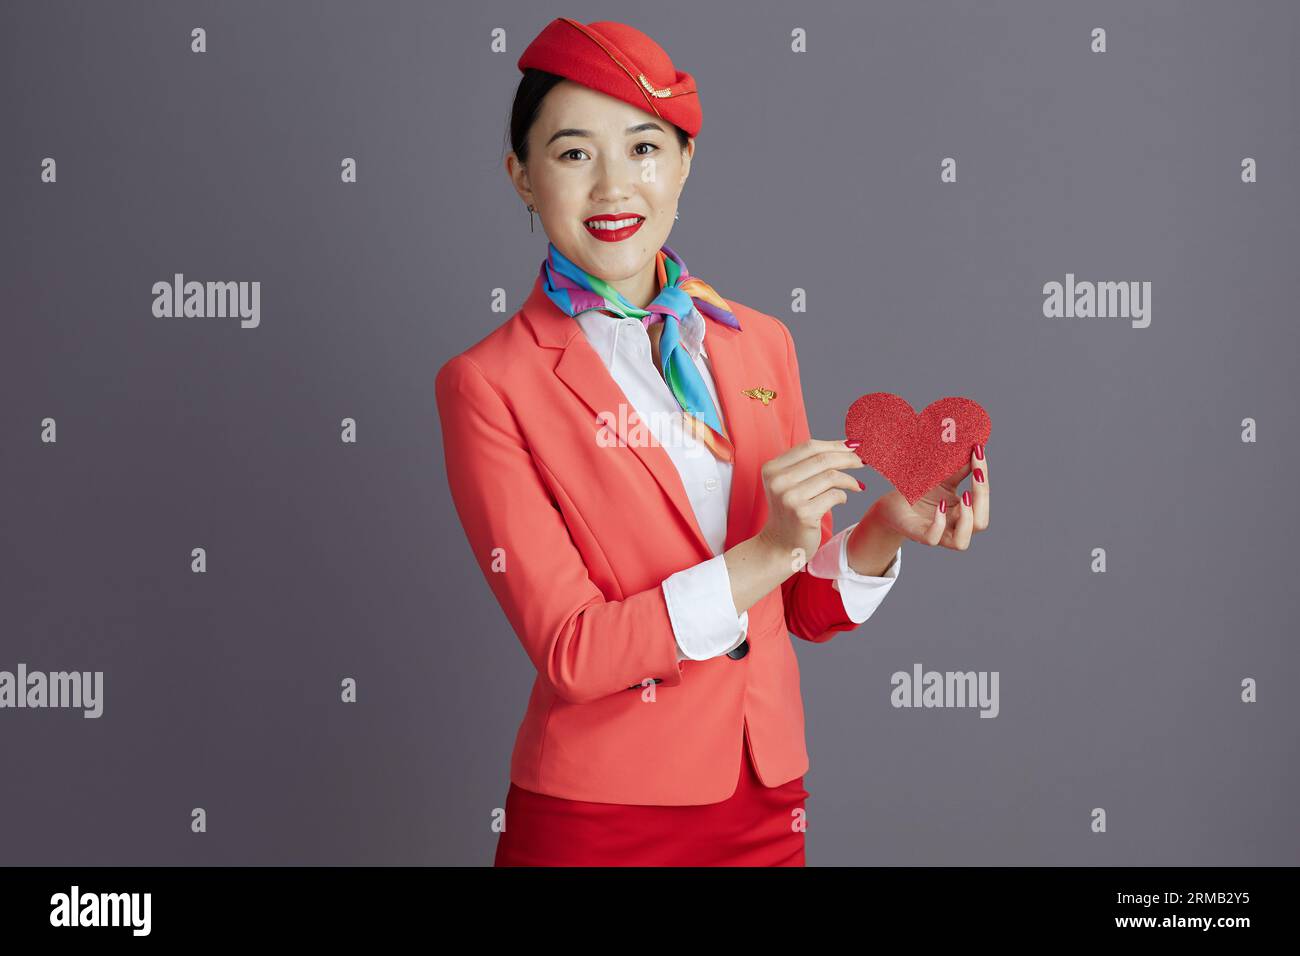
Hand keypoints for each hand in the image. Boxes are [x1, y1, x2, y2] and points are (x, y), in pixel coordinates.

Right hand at [755, 438, 865, 561]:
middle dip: (847, 459)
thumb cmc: (791, 511)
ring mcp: (790, 498)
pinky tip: (842, 500)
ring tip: (857, 485)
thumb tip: (848, 445)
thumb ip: (809, 464)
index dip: (834, 444)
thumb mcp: (791, 483)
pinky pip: (834, 496)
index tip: (852, 446)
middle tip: (862, 462)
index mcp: (772, 468)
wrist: (780, 545)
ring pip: (831, 476)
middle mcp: (778, 481)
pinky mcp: (803, 514)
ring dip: (849, 480)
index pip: (809, 447)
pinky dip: (843, 496)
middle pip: (822, 459)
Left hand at [867, 442, 989, 549]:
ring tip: (964, 497)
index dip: (983, 478)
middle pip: (980, 523)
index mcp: (962, 511)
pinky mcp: (918, 535)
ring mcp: (937, 534)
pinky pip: (934, 538)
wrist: (891, 504)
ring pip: (962, 542)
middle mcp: (953, 526)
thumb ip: (958, 468)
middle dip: (982, 498)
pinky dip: (939, 524)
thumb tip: (975, 447)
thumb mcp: (940, 477)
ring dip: (967, 519)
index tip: (978, 451)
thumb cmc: (918, 491)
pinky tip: (939, 507)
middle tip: (975, 474)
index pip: (983, 500)